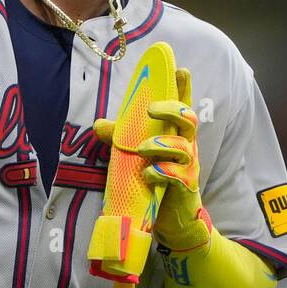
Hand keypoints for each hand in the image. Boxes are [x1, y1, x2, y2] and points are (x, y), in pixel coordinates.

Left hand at [93, 68, 209, 252]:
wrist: (172, 219)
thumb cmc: (155, 180)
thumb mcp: (135, 156)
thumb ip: (121, 138)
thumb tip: (98, 123)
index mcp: (174, 134)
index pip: (182, 105)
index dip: (183, 87)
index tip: (180, 68)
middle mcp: (186, 146)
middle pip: (188, 119)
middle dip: (172, 108)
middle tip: (151, 108)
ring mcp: (188, 166)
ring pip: (182, 146)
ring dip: (160, 145)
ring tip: (141, 149)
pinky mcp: (186, 187)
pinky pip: (176, 175)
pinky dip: (161, 172)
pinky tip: (148, 175)